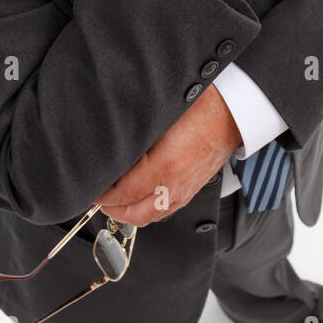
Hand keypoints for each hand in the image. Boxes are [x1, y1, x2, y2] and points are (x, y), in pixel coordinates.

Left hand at [96, 85, 241, 226]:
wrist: (234, 112)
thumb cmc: (202, 106)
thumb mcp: (161, 114)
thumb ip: (133, 133)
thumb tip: (110, 144)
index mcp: (165, 167)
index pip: (123, 193)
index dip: (101, 194)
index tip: (88, 188)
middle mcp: (175, 186)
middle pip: (134, 214)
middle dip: (110, 208)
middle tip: (95, 196)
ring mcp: (185, 191)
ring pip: (150, 216)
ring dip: (128, 211)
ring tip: (112, 198)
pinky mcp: (191, 190)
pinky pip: (164, 210)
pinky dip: (146, 209)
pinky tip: (136, 196)